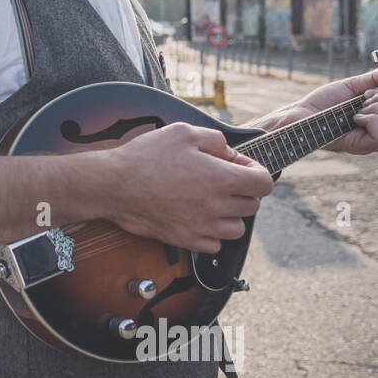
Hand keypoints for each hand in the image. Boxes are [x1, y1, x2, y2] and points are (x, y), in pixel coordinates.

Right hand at [93, 123, 273, 253]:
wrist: (113, 184)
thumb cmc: (145, 156)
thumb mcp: (183, 132)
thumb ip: (215, 140)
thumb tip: (230, 154)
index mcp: (221, 178)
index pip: (264, 183)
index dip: (257, 172)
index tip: (241, 166)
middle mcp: (216, 206)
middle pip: (253, 206)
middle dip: (244, 191)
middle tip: (224, 180)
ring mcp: (201, 227)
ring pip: (237, 229)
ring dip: (231, 215)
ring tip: (213, 202)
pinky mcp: (185, 240)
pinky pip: (215, 245)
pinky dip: (213, 234)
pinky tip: (199, 218)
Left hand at [281, 68, 377, 154]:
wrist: (301, 114)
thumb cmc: (325, 102)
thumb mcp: (354, 84)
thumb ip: (377, 78)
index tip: (372, 90)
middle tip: (364, 99)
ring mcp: (374, 141)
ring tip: (357, 109)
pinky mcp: (362, 147)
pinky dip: (370, 121)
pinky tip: (354, 118)